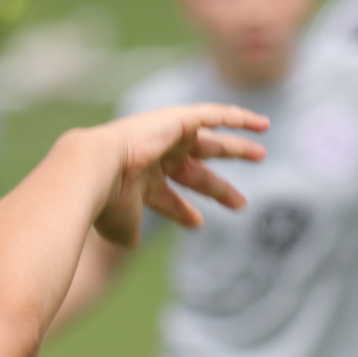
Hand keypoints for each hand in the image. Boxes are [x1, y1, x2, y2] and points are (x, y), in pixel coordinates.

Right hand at [92, 104, 268, 244]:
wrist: (95, 170)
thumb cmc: (108, 201)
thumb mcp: (123, 226)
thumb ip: (130, 233)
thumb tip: (134, 242)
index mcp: (140, 181)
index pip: (167, 197)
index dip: (182, 212)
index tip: (198, 225)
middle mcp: (154, 158)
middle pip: (194, 172)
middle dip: (216, 187)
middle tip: (240, 203)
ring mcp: (166, 137)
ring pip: (209, 141)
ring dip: (235, 148)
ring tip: (260, 155)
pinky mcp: (178, 119)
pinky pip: (214, 114)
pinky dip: (237, 117)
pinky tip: (262, 124)